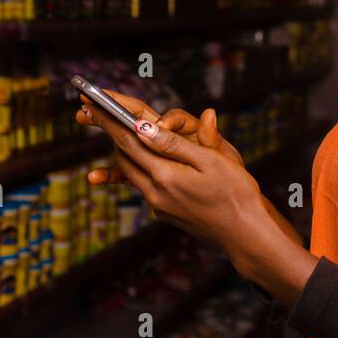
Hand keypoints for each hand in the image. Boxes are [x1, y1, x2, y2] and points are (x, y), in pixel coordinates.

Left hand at [75, 89, 316, 304]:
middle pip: (123, 155)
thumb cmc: (236, 194)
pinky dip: (138, 167)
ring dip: (122, 149)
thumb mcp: (210, 161)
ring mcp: (158, 206)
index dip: (108, 119)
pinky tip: (142, 160)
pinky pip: (143, 184)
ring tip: (114, 130)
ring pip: (131, 170)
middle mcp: (155, 193)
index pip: (128, 140)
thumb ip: (174, 144)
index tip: (92, 102)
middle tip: (94, 112)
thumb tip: (142, 127)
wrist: (246, 235)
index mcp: (165, 176)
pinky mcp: (165, 213)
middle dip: (109, 131)